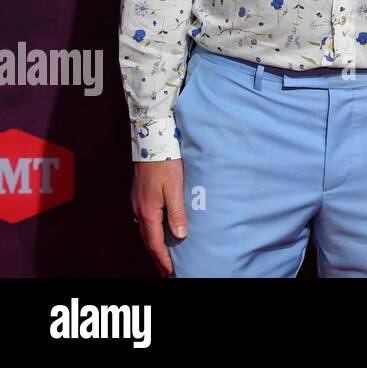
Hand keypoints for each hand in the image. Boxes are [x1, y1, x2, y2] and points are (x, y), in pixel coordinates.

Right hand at [131, 159, 187, 276]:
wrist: (151, 145)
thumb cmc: (165, 164)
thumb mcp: (175, 188)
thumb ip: (176, 212)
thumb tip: (179, 235)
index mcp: (148, 211)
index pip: (155, 242)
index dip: (162, 258)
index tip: (170, 271)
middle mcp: (139, 211)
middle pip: (148, 240)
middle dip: (157, 257)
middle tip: (166, 271)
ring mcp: (137, 204)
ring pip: (145, 231)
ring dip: (153, 246)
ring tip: (163, 256)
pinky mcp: (139, 197)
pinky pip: (145, 221)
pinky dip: (151, 233)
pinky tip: (158, 233)